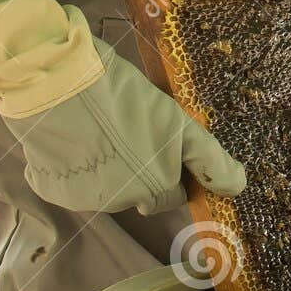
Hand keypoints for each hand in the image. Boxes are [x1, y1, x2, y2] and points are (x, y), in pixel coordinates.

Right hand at [5, 39, 245, 215]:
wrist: (59, 86)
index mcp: (154, 190)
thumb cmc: (125, 99)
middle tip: (125, 128)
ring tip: (96, 126)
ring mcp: (85, 199)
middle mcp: (122, 203)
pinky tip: (71, 135)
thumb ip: (209, 159)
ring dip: (105, 164)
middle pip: (138, 190)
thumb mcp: (177, 123)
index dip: (170, 168)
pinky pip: (69, 181)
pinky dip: (72, 163)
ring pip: (104, 185)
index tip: (159, 141)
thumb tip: (239, 187)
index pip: (173, 194)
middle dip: (137, 167)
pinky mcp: (51, 189)